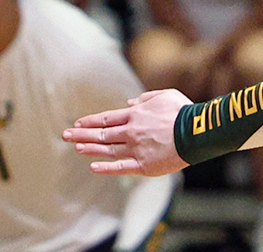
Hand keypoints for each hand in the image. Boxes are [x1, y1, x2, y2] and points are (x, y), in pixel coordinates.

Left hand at [65, 89, 194, 175]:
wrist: (196, 132)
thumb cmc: (184, 111)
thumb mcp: (165, 95)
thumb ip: (145, 98)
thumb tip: (129, 104)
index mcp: (135, 115)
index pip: (106, 118)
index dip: (90, 121)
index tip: (77, 123)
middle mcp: (131, 132)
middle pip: (101, 134)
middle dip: (81, 134)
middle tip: (65, 135)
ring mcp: (135, 149)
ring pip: (107, 150)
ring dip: (89, 149)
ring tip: (75, 148)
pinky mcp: (143, 165)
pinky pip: (120, 167)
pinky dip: (106, 167)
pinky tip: (92, 167)